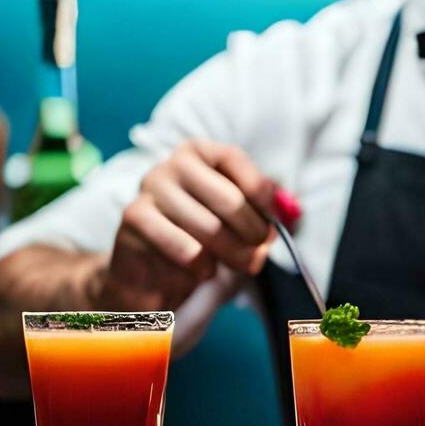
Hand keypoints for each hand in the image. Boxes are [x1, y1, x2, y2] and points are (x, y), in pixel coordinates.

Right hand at [100, 138, 292, 309]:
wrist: (147, 273)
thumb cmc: (200, 236)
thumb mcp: (235, 218)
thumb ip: (263, 208)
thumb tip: (289, 207)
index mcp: (197, 152)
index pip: (235, 159)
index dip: (261, 190)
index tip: (275, 217)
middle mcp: (170, 165)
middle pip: (227, 198)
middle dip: (253, 230)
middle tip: (261, 250)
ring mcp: (149, 191)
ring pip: (209, 228)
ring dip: (235, 254)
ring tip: (244, 264)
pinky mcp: (135, 221)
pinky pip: (185, 249)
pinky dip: (204, 266)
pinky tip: (205, 271)